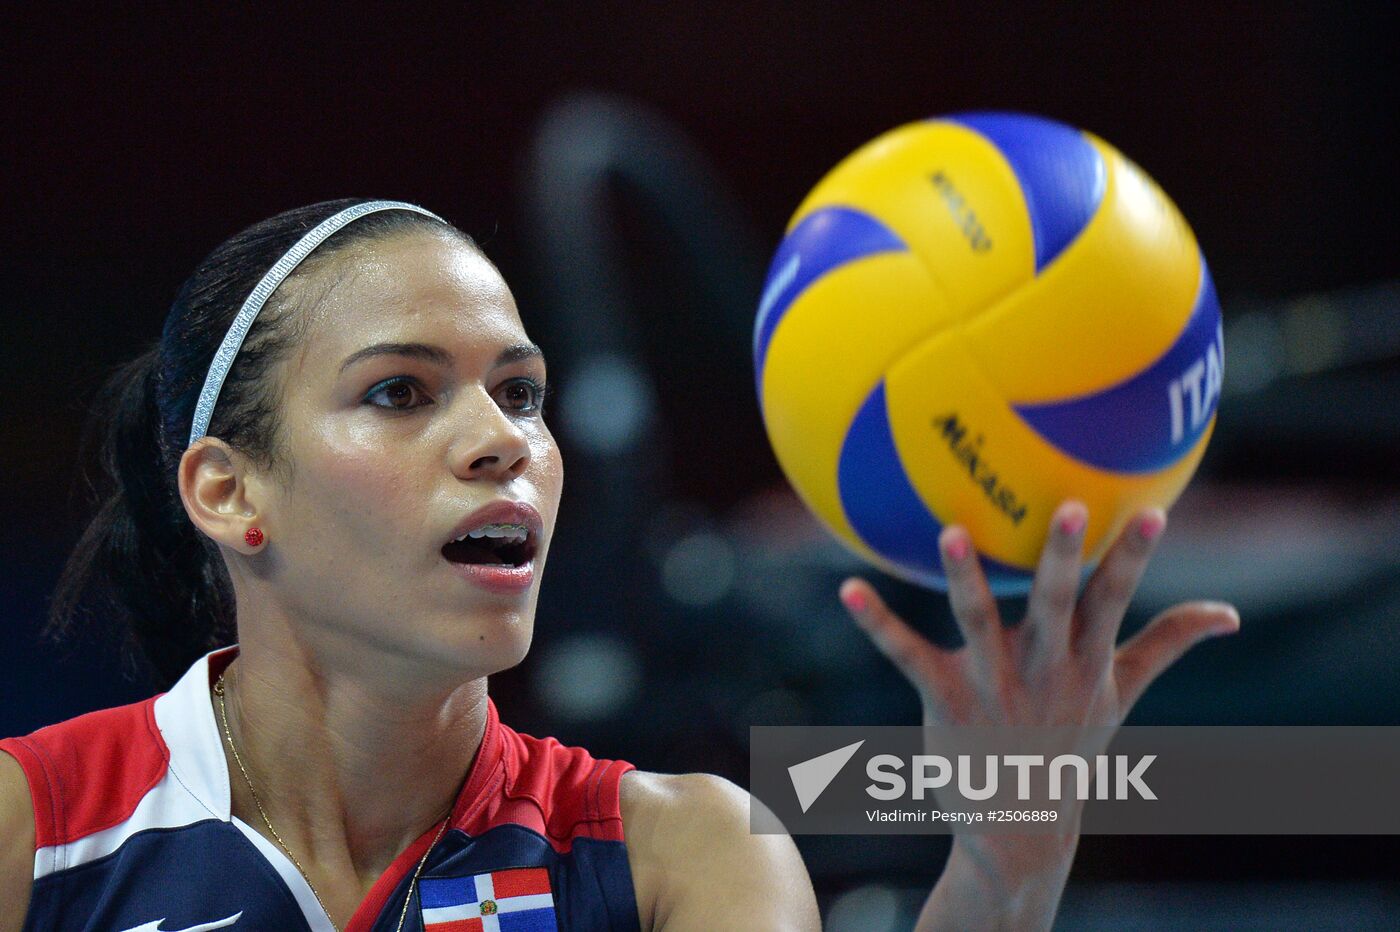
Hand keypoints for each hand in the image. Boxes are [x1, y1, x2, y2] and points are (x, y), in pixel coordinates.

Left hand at [840, 499, 1238, 732]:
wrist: (1021, 828)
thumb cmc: (1070, 743)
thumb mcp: (1122, 693)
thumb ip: (1167, 643)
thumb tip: (1231, 614)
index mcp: (1086, 660)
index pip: (1117, 600)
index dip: (1133, 557)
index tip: (1152, 510)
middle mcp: (1044, 669)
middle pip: (1055, 604)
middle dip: (1063, 557)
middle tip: (1069, 505)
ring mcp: (993, 685)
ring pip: (979, 621)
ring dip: (965, 577)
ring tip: (950, 532)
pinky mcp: (944, 698)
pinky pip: (907, 653)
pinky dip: (877, 622)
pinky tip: (848, 588)